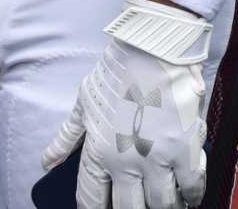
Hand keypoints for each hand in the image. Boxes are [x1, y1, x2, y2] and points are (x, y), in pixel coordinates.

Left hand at [42, 0, 212, 208]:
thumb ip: (66, 138)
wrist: (153, 45)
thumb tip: (46, 163)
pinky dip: (192, 196)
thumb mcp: (83, 103)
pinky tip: (190, 195)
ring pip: (162, 204)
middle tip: (143, 203)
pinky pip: (191, 186)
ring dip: (165, 205)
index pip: (90, 201)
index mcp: (98, 152)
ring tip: (168, 202)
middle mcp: (124, 161)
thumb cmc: (117, 69)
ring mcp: (156, 157)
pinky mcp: (185, 147)